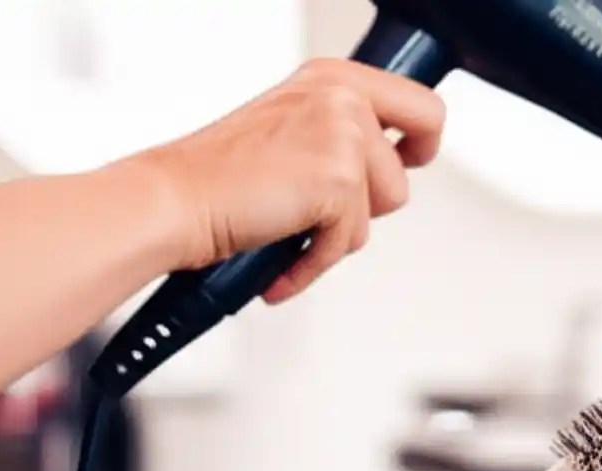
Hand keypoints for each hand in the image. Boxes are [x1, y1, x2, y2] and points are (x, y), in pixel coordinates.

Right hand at [127, 58, 445, 302]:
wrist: (177, 200)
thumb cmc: (221, 175)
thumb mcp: (293, 129)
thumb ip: (340, 134)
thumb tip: (389, 160)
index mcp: (333, 78)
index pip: (421, 105)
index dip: (423, 141)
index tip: (409, 157)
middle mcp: (342, 96)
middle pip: (414, 161)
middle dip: (378, 195)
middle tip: (337, 208)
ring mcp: (344, 135)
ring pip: (384, 206)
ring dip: (340, 230)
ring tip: (292, 227)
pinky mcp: (340, 180)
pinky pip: (350, 240)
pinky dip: (314, 262)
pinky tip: (283, 260)